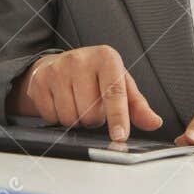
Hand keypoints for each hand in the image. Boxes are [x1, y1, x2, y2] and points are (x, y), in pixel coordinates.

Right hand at [7, 45, 162, 141]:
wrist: (60, 64)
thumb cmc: (95, 76)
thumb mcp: (120, 84)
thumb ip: (137, 105)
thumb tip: (154, 122)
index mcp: (106, 57)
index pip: (114, 92)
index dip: (118, 117)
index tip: (120, 136)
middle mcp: (80, 59)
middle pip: (90, 112)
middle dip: (94, 118)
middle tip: (92, 105)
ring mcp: (57, 69)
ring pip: (70, 118)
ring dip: (77, 120)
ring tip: (78, 103)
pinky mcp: (39, 81)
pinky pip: (51, 117)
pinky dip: (58, 117)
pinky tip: (62, 102)